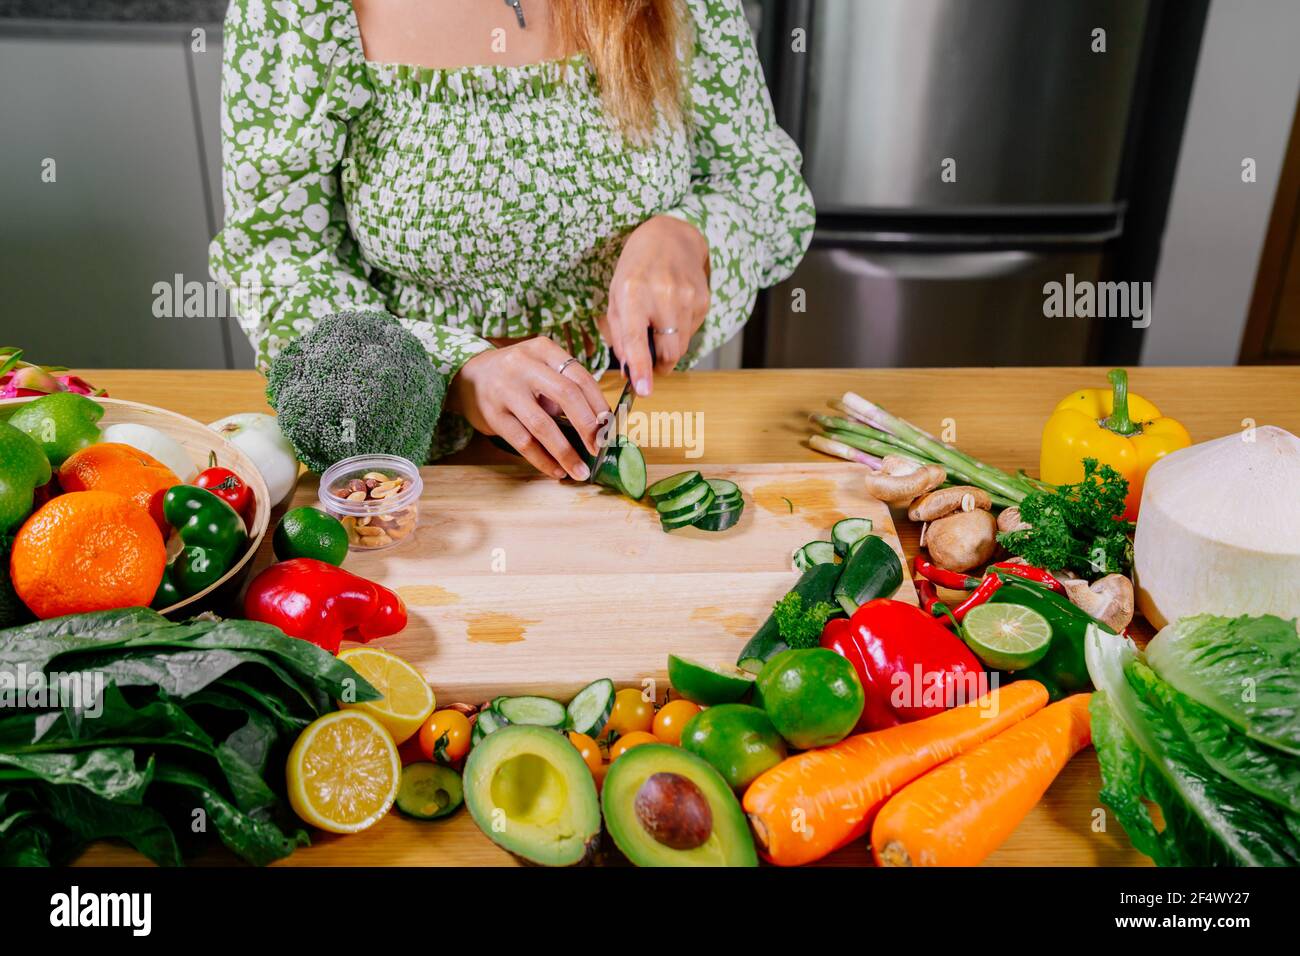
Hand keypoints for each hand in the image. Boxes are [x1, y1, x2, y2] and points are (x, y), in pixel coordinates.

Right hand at [448, 338, 610, 480]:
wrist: (467, 376)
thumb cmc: (516, 376)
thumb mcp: (540, 368)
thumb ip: (565, 388)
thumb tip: (599, 427)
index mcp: (543, 349)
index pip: (580, 377)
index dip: (599, 405)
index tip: (610, 428)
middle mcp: (523, 364)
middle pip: (566, 395)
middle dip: (588, 426)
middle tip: (599, 449)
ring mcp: (505, 389)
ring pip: (542, 424)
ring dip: (565, 452)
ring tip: (579, 471)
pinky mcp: (492, 414)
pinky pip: (523, 442)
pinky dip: (542, 459)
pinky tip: (556, 470)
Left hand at [602, 215, 709, 396]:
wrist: (670, 239)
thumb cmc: (635, 271)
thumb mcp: (616, 297)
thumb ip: (620, 336)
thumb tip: (630, 370)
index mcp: (633, 293)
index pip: (637, 339)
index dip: (641, 367)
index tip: (644, 390)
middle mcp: (663, 295)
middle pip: (667, 352)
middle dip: (658, 365)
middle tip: (649, 358)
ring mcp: (687, 297)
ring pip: (681, 347)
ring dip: (668, 347)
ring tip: (659, 324)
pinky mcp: (703, 300)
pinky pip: (691, 333)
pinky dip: (679, 331)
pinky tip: (672, 311)